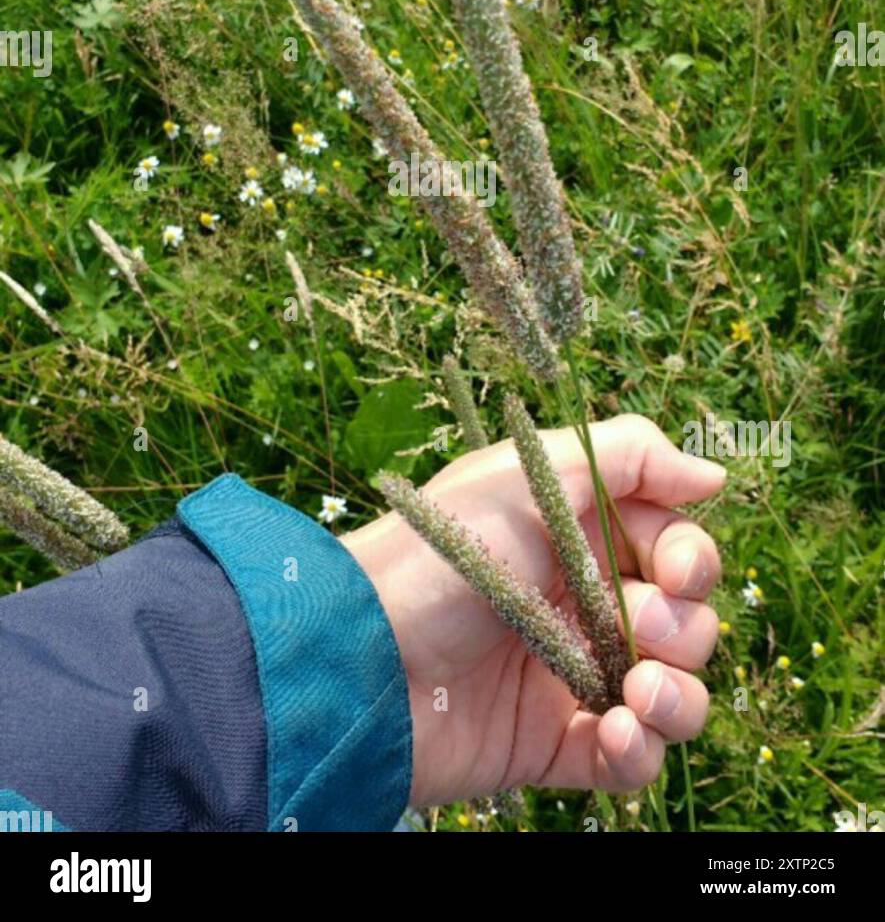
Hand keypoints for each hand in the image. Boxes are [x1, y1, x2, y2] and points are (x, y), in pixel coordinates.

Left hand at [343, 414, 725, 806]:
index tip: (676, 571)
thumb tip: (713, 476)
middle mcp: (584, 606)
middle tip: (637, 628)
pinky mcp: (556, 746)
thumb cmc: (441, 552)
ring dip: (678, 697)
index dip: (691, 561)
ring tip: (638, 693)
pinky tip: (616, 734)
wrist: (363, 656)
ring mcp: (573, 678)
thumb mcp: (530, 472)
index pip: (675, 549)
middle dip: (683, 629)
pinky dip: (641, 752)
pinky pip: (632, 760)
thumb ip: (630, 455)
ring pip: (674, 695)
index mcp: (581, 538)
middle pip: (686, 623)